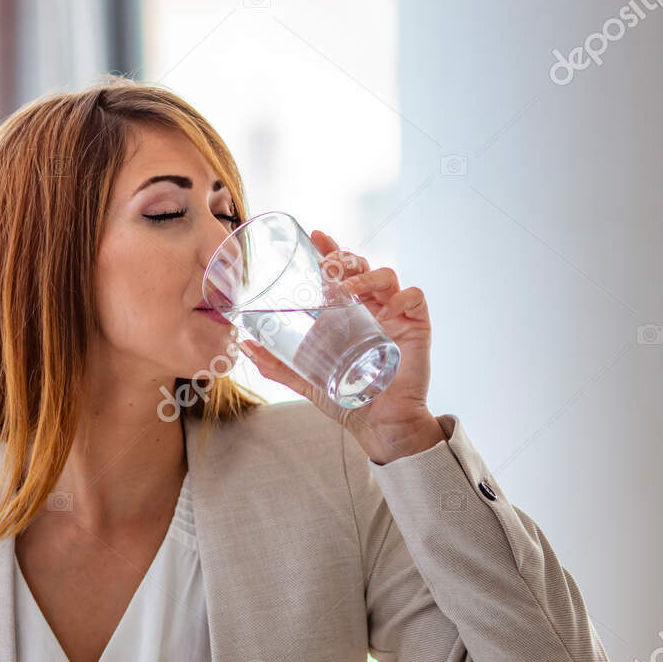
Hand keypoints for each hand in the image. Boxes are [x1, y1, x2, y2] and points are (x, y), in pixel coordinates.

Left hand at [238, 229, 445, 464]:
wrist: (379, 426)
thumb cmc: (347, 399)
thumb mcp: (306, 379)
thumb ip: (277, 365)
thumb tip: (245, 347)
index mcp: (349, 312)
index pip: (340, 272)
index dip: (331, 249)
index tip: (317, 235)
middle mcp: (372, 308)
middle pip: (364, 266)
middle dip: (347, 258)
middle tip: (329, 266)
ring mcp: (396, 316)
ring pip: (388, 276)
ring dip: (368, 275)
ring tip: (351, 289)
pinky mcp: (416, 328)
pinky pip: (416, 298)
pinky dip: (403, 296)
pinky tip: (389, 308)